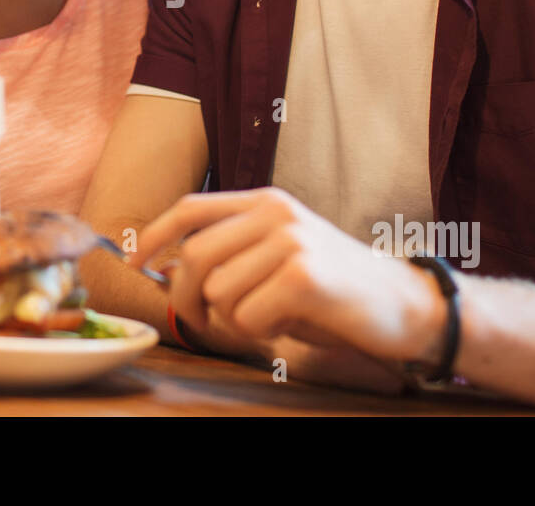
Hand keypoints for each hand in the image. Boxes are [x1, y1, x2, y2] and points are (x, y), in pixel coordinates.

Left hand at [127, 187, 447, 365]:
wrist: (404, 305)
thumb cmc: (335, 289)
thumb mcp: (279, 255)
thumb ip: (232, 252)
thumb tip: (169, 270)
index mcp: (265, 201)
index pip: (191, 209)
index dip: (153, 235)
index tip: (130, 262)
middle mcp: (276, 213)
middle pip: (195, 257)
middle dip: (188, 299)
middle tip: (207, 322)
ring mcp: (291, 241)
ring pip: (219, 292)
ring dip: (233, 320)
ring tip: (269, 318)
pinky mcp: (304, 275)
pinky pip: (248, 316)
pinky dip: (260, 332)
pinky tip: (290, 324)